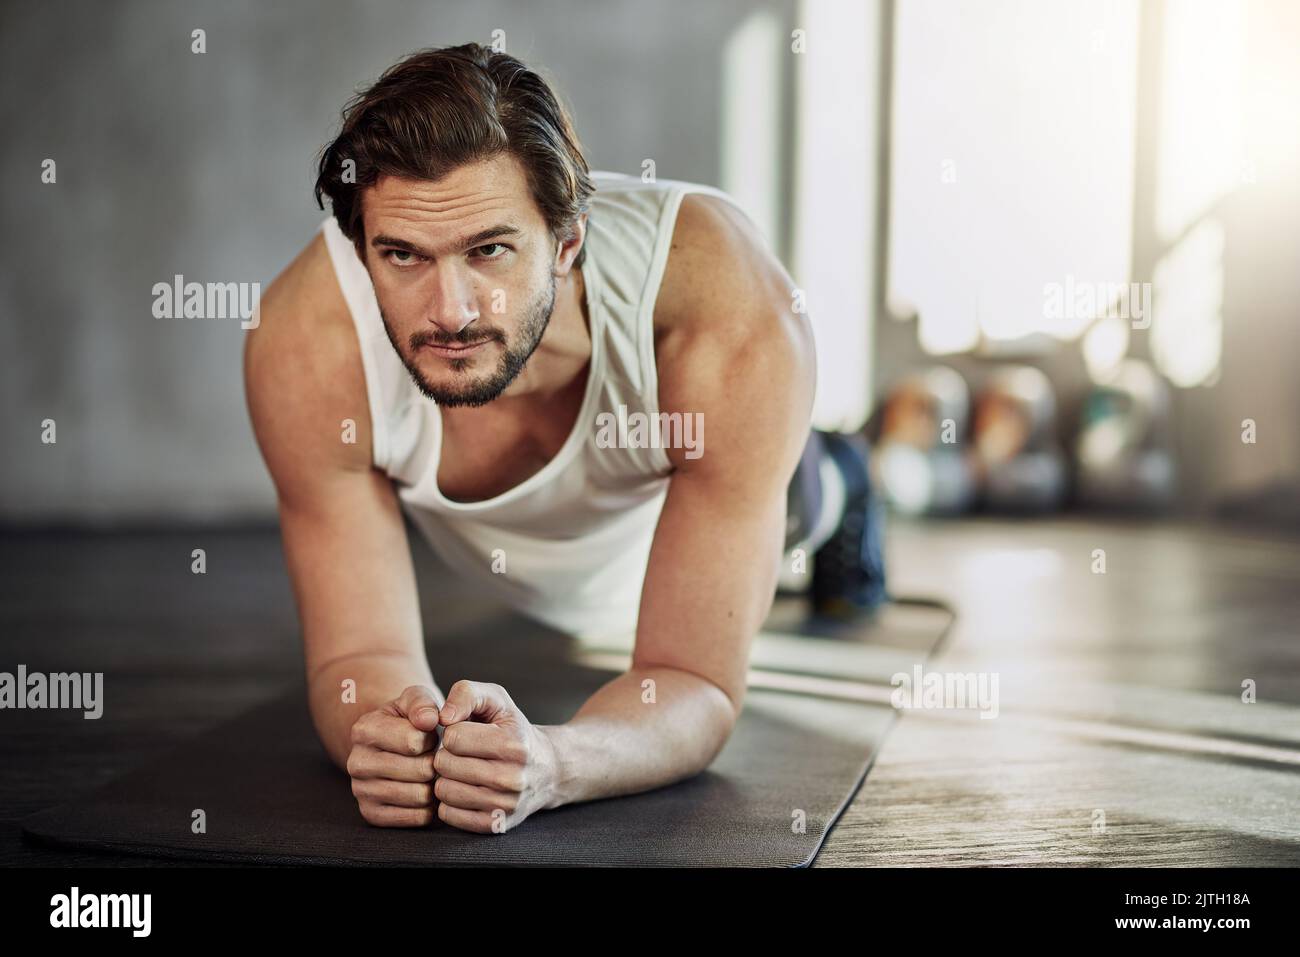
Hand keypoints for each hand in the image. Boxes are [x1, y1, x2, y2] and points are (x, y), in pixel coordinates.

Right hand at [347, 685, 442, 826]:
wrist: (392, 745)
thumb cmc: (410, 720)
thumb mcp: (415, 699)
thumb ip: (422, 703)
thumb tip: (429, 720)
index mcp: (364, 730)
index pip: (415, 741)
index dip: (431, 738)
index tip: (427, 736)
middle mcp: (356, 762)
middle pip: (420, 771)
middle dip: (434, 762)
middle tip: (430, 757)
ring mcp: (361, 791)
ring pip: (420, 796)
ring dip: (433, 785)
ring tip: (427, 773)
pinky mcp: (371, 814)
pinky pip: (417, 818)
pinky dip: (429, 806)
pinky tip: (423, 790)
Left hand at [434, 680, 560, 833]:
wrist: (548, 769)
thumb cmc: (513, 729)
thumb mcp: (497, 699)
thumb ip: (466, 693)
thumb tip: (442, 717)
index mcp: (513, 744)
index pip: (453, 737)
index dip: (453, 731)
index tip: (467, 733)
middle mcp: (512, 778)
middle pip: (444, 764)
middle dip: (447, 755)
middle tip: (463, 754)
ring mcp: (505, 806)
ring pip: (444, 791)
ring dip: (447, 779)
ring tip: (463, 771)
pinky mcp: (496, 826)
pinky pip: (449, 815)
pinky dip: (450, 802)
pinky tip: (465, 789)